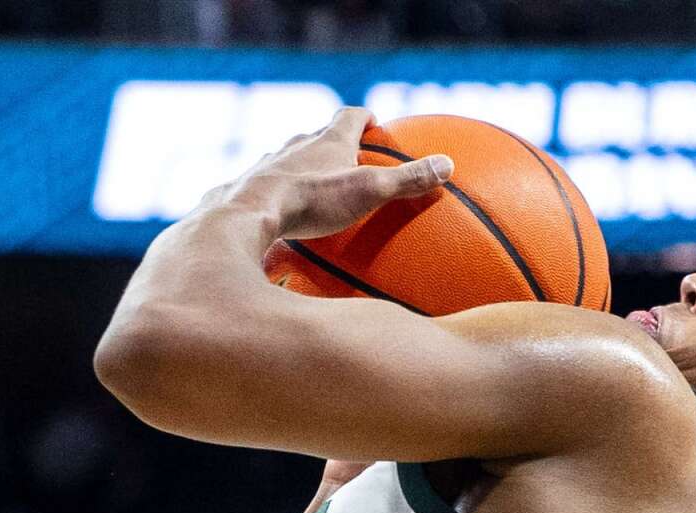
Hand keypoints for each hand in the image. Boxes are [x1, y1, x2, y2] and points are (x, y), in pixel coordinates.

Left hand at [221, 109, 452, 245]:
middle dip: (332, 143)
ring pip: (289, 158)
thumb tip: (448, 166)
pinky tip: (276, 211)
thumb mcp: (367, 191)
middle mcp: (297, 145)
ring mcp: (269, 164)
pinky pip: (265, 184)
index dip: (364, 117)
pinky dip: (276, 191)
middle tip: (345, 157)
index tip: (373, 123)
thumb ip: (406, 180)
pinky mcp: (247, 186)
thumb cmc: (311, 201)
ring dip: (301, 166)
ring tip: (310, 184)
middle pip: (318, 136)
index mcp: (328, 140)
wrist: (249, 212)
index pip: (351, 116)